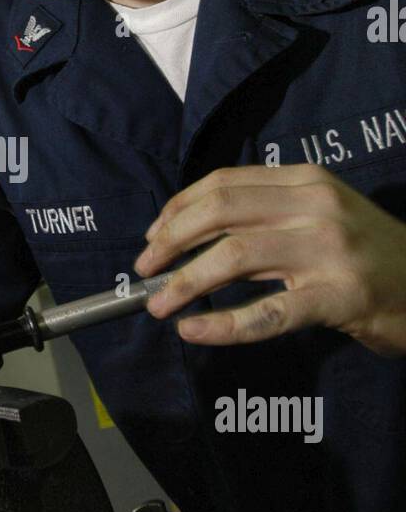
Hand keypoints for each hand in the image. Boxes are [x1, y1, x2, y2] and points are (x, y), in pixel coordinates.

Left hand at [133, 163, 405, 354]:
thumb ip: (267, 213)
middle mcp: (316, 206)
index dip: (177, 209)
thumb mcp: (322, 214)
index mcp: (306, 180)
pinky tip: (195, 330)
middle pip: (220, 212)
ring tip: (159, 304)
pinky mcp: (339, 297)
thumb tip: (190, 231)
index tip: (152, 236)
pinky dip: (222, 325)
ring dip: (184, 282)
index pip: (224, 184)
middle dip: (169, 241)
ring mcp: (329, 250)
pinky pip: (267, 312)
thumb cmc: (368, 256)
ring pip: (234, 256)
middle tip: (143, 270)